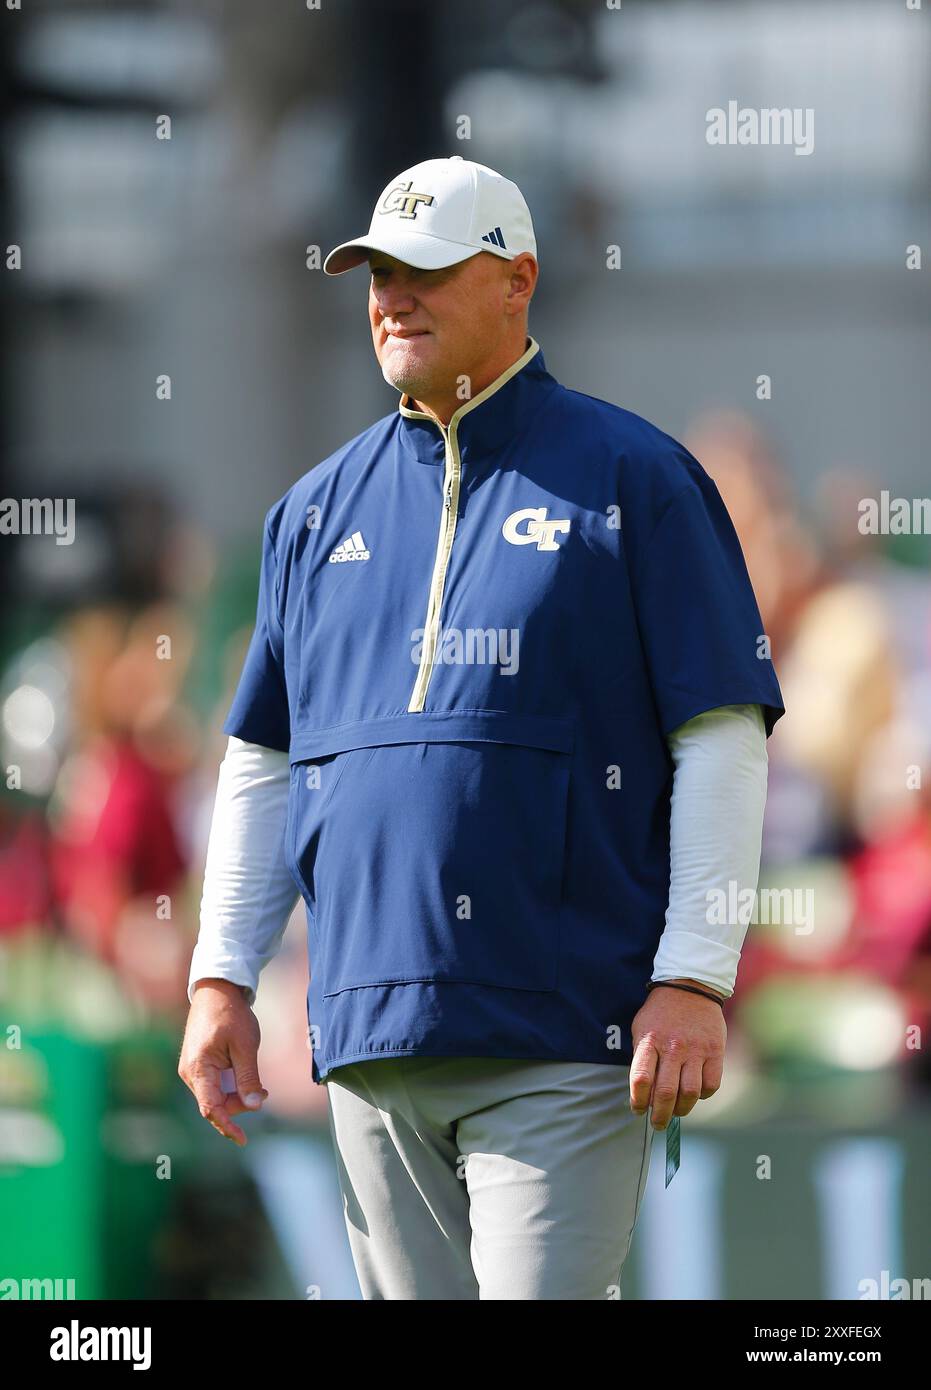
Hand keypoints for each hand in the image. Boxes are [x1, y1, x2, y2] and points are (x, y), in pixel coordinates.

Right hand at [178, 979, 268, 1145]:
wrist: (216, 991)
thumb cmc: (230, 1014)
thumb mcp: (246, 1046)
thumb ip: (248, 1078)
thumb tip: (254, 1107)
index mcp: (198, 1069)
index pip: (211, 1108)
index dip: (227, 1126)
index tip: (243, 1139)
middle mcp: (190, 1073)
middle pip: (216, 1104)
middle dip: (239, 1105)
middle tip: (263, 1093)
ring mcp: (192, 1069)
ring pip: (216, 1096)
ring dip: (237, 1096)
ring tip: (259, 1085)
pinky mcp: (198, 1065)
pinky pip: (215, 1085)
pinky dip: (231, 1087)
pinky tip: (246, 1078)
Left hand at [629, 980, 726, 1129]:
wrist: (690, 987)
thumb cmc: (661, 1013)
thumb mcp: (641, 1028)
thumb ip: (641, 1058)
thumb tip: (642, 1093)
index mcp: (650, 1041)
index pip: (641, 1079)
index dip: (638, 1101)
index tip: (638, 1110)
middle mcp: (673, 1047)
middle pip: (666, 1093)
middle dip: (660, 1116)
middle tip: (658, 1124)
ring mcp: (696, 1050)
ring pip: (690, 1093)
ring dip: (682, 1110)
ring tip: (676, 1111)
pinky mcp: (715, 1051)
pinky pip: (711, 1085)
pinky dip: (703, 1096)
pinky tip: (696, 1093)